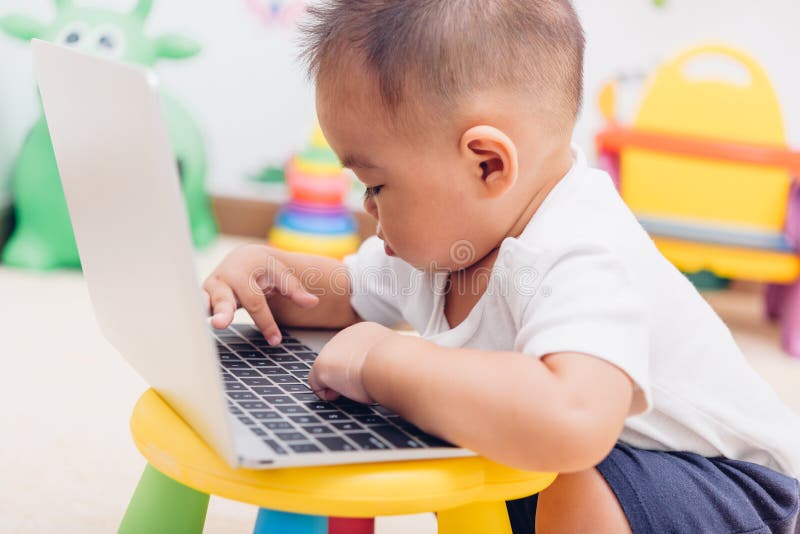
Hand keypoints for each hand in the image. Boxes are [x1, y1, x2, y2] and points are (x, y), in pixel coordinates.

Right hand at [202, 244, 318, 343]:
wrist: (243, 259)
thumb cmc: (264, 269)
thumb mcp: (281, 274)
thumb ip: (295, 289)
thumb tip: (312, 303)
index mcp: (245, 268)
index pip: (257, 301)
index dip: (266, 322)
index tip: (276, 341)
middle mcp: (224, 277)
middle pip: (225, 297)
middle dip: (223, 311)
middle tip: (221, 324)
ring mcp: (210, 288)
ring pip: (204, 302)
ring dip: (202, 314)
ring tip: (201, 327)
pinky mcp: (202, 298)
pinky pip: (196, 308)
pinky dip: (192, 318)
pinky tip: (189, 333)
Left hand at [308, 322, 395, 402]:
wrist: (393, 363)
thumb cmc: (400, 365)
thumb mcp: (394, 360)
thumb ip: (385, 362)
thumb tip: (385, 374)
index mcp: (366, 332)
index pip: (354, 352)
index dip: (358, 368)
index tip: (367, 377)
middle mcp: (346, 336)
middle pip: (339, 361)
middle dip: (346, 376)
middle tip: (361, 386)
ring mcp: (331, 349)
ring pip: (329, 373)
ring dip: (339, 385)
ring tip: (355, 388)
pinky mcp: (321, 365)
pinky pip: (317, 386)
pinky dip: (326, 394)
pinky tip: (338, 396)